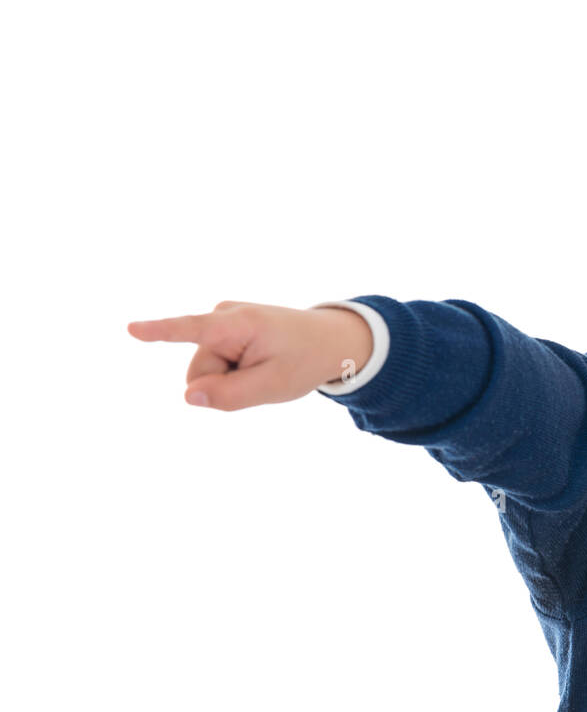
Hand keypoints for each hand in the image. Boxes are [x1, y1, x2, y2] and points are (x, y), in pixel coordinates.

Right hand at [127, 300, 372, 410]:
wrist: (330, 339)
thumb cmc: (304, 361)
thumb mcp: (274, 386)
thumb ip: (230, 395)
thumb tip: (188, 397)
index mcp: (238, 324)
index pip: (191, 330)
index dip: (158, 332)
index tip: (131, 329)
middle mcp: (225, 314)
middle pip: (199, 371)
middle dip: (223, 384)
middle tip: (262, 375)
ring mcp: (223, 318)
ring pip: (207, 370)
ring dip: (231, 377)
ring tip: (264, 366)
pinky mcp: (224, 326)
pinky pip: (216, 361)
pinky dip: (234, 370)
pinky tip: (258, 361)